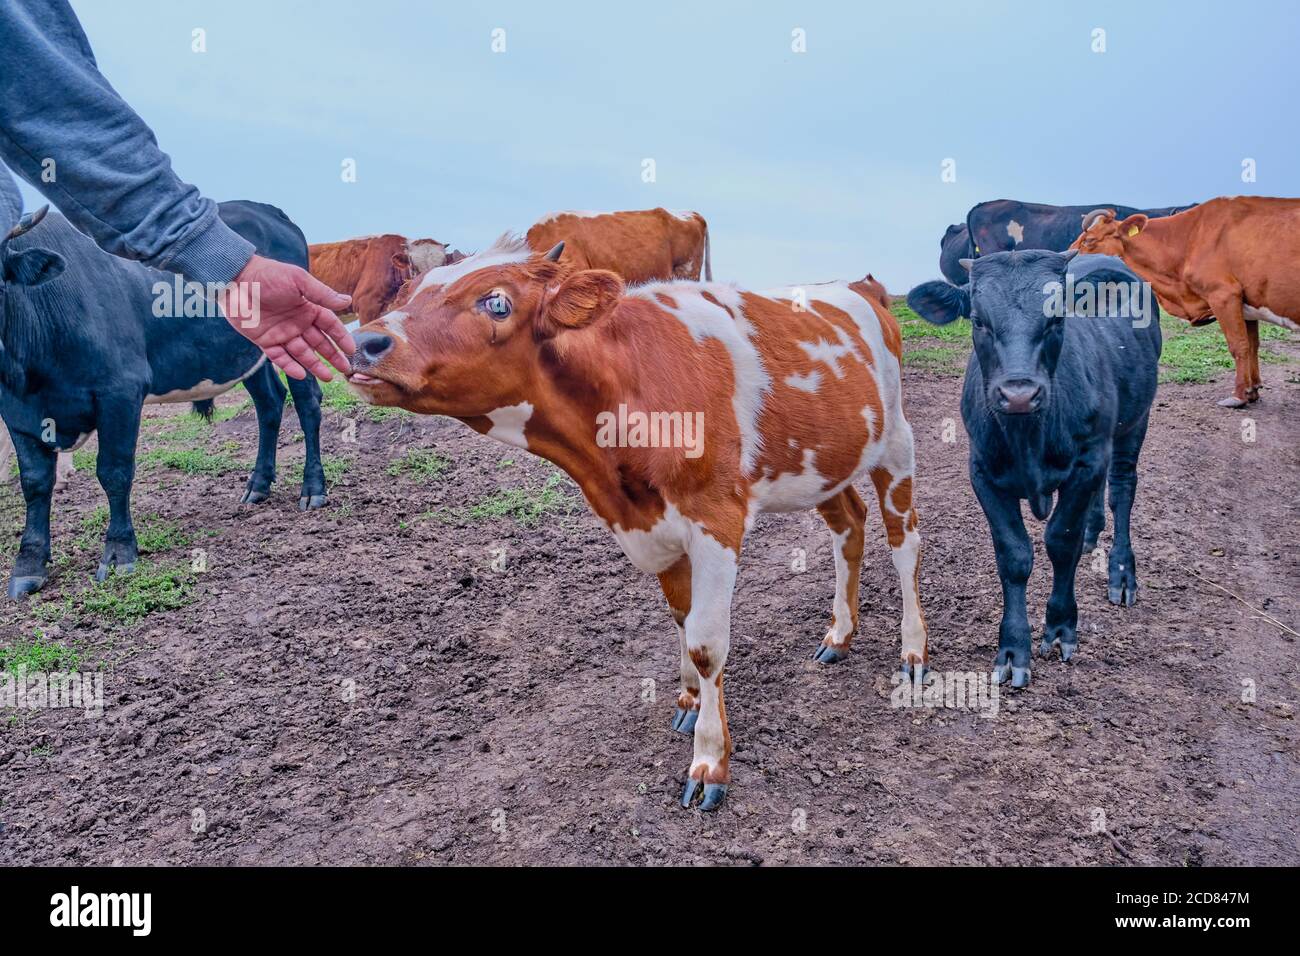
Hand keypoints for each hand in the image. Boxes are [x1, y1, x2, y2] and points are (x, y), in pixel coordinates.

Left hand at [221, 254, 355, 379]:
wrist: (236, 280)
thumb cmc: (269, 275)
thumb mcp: (299, 281)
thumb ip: (322, 294)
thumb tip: (347, 301)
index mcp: (308, 308)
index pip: (330, 326)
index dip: (341, 338)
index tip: (351, 350)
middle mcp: (297, 322)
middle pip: (319, 343)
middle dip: (333, 356)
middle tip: (345, 369)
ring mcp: (281, 333)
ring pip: (302, 353)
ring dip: (315, 365)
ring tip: (328, 378)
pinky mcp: (265, 341)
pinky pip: (280, 357)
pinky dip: (290, 366)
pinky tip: (301, 374)